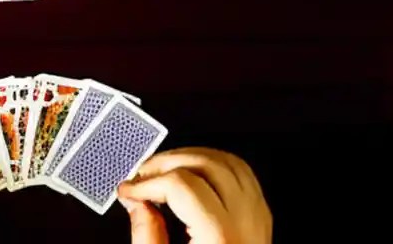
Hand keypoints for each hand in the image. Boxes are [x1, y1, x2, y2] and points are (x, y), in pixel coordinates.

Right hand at [118, 148, 271, 243]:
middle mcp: (245, 229)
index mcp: (220, 241)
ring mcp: (259, 225)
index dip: (148, 181)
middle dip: (168, 162)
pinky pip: (245, 178)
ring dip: (194, 158)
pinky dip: (217, 167)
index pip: (182, 185)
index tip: (129, 190)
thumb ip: (147, 236)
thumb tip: (138, 203)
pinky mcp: (263, 225)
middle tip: (143, 175)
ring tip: (166, 170)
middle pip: (209, 166)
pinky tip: (196, 176)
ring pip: (231, 164)